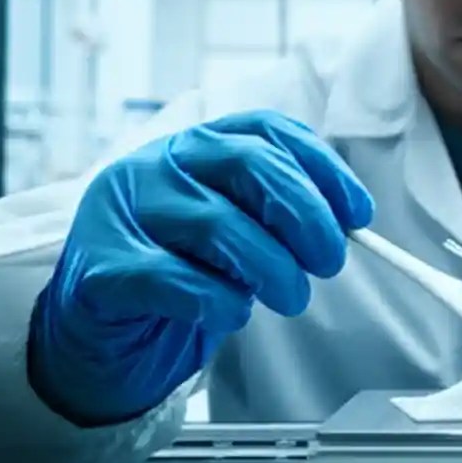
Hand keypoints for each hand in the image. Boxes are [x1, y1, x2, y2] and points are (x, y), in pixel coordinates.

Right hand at [28, 111, 373, 425]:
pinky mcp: (102, 268)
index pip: (267, 130)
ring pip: (217, 223)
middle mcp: (155, 164)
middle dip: (304, 214)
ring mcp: (122, 211)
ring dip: (271, 267)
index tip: (359, 214)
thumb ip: (279, 216)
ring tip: (291, 297)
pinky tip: (231, 312)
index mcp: (195, 146)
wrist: (102, 332)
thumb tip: (348, 224)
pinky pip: (176, 280)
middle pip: (247, 164)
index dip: (322, 168)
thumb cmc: (180, 273)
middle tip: (330, 261)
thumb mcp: (237, 232)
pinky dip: (219, 301)